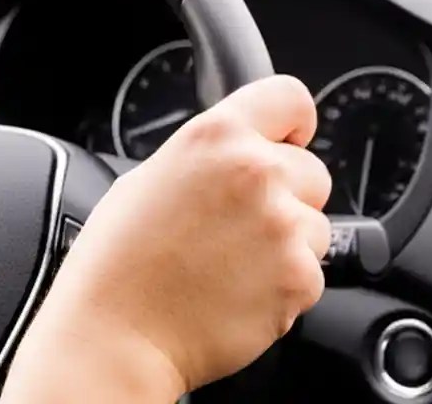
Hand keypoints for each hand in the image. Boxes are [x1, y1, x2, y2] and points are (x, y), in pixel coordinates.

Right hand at [3, 75, 330, 401]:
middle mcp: (257, 171)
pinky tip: (237, 293)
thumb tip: (240, 155)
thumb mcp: (150, 177)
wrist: (116, 335)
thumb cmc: (118, 262)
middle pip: (312, 171)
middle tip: (238, 228)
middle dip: (287, 197)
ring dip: (287, 245)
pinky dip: (284, 287)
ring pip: (315, 226)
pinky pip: (311, 274)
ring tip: (230, 266)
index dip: (293, 125)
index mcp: (216, 136)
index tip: (290, 142)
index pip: (290, 98)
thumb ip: (208, 158)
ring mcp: (283, 225)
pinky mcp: (298, 276)